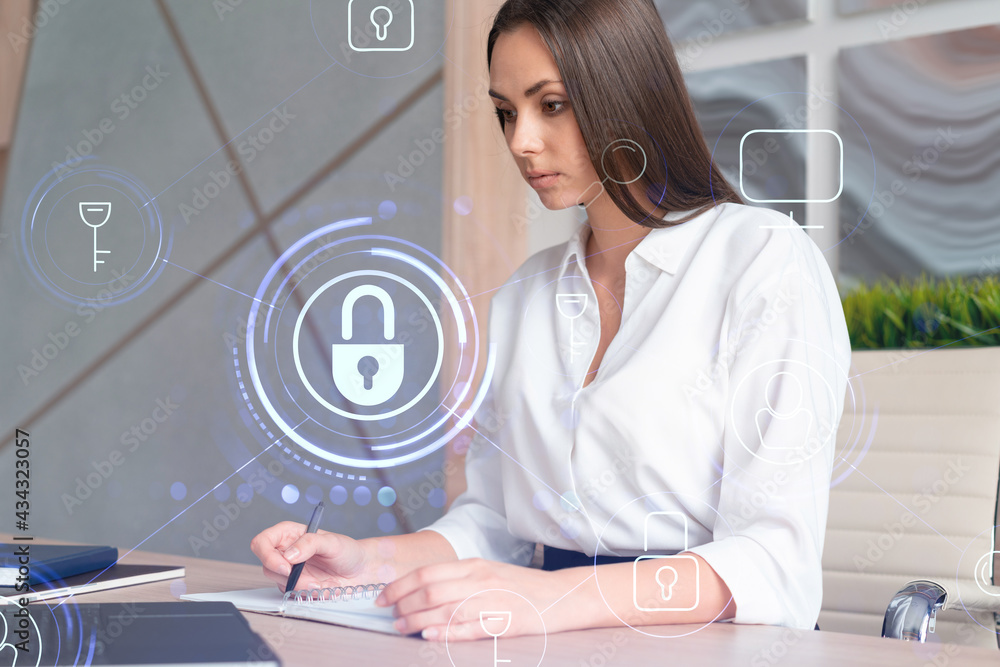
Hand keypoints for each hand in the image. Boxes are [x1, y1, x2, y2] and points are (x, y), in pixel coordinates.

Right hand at [250, 521, 369, 590]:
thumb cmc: (347, 551)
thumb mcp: (332, 541)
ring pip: (278, 582)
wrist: (359, 570)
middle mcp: (285, 551)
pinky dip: (306, 593)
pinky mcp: (296, 585)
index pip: (262, 542)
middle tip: (309, 578)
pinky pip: (291, 594)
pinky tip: (320, 586)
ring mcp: (289, 570)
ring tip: (320, 582)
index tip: (285, 566)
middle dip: (288, 575)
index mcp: (289, 534)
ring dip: (300, 586)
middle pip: (266, 566)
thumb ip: (310, 543)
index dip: (267, 555)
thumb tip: (289, 554)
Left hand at [376, 558, 580, 640]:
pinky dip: (445, 632)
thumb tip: (423, 591)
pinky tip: (429, 635)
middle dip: (403, 604)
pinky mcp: (504, 623)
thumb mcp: (489, 573)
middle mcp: (480, 581)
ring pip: (444, 609)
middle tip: (389, 616)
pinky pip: (469, 628)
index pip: (427, 573)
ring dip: (416, 620)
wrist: (562, 596)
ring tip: (401, 628)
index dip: (400, 585)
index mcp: (474, 566)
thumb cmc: (522, 586)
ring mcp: (492, 602)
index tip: (382, 597)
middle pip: (430, 591)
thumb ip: (460, 580)